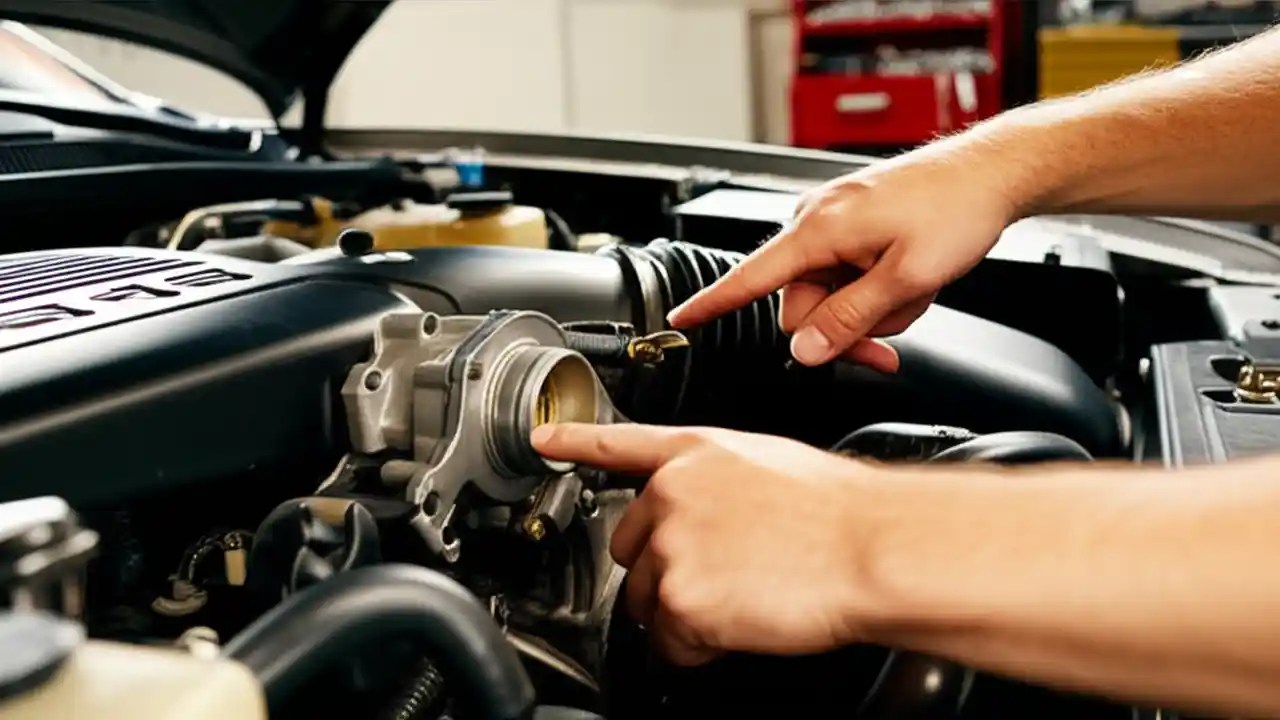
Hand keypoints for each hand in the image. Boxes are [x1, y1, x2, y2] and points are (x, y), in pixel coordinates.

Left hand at [531, 422, 877, 665]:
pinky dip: (698, 645)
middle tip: (723, 576)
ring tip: (742, 596)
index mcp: (694, 455)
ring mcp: (671, 547)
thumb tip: (701, 512)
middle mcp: (671, 495)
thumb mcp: (768, 465)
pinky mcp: (681, 600)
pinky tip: (741, 622)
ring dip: (684, 612)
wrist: (870, 545)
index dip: (572, 442)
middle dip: (665, 572)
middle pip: (631, 550)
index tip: (541, 439)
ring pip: (647, 602)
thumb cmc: (838, 510)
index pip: (616, 444)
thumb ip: (716, 483)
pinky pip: (670, 642)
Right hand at [668, 144, 1021, 369]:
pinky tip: (908, 279)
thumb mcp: (906, 279)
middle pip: (803, 306)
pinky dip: (876, 290)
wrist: (992, 174)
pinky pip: (848, 275)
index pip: (749, 278)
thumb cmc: (955, 211)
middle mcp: (816, 221)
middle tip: (889, 339)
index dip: (713, 304)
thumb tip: (804, 351)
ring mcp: (835, 222)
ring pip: (830, 296)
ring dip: (871, 310)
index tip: (680, 321)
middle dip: (844, 329)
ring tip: (912, 291)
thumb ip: (850, 319)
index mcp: (818, 230)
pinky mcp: (853, 225)